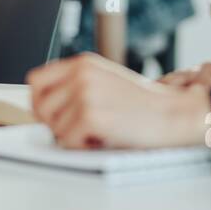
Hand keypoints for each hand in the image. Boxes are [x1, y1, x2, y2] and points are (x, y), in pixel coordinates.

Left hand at [27, 52, 210, 149]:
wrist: (174, 113)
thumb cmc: (143, 104)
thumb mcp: (105, 81)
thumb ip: (75, 86)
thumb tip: (43, 106)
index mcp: (82, 63)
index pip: (36, 80)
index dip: (38, 101)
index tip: (50, 114)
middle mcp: (80, 74)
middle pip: (39, 106)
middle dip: (53, 123)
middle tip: (77, 128)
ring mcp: (84, 94)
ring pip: (53, 126)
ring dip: (71, 136)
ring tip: (96, 131)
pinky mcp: (90, 116)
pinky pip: (67, 140)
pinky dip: (82, 146)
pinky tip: (102, 138)